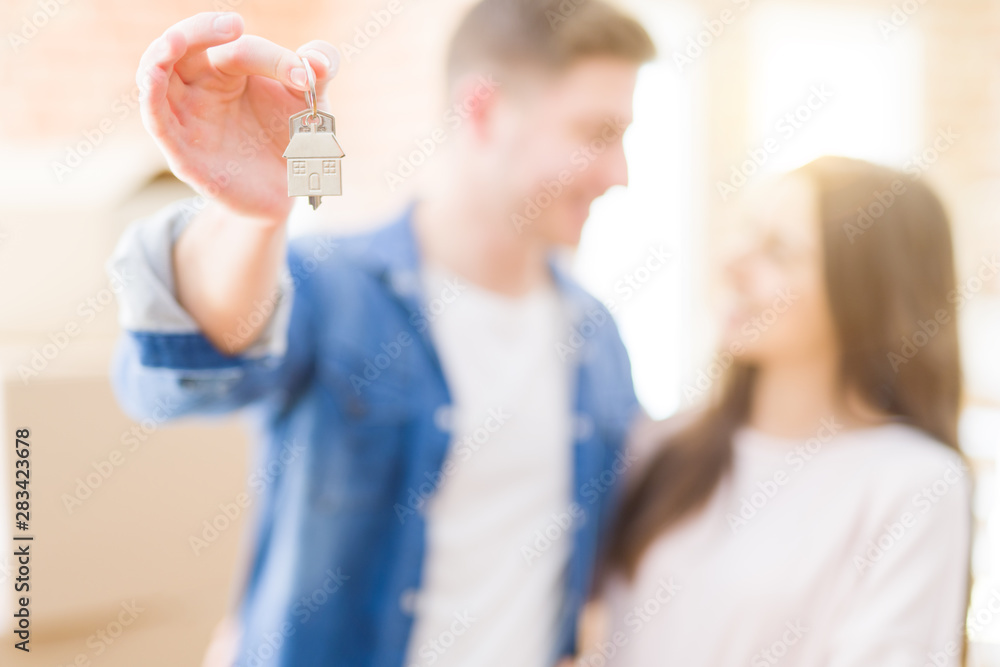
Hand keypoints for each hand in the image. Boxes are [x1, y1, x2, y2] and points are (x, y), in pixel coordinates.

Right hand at [137, 12, 338, 221]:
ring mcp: (188, 117)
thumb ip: (319, 73)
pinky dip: (150, 92)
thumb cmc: (294, 140)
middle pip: (185, 45)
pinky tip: (154, 76)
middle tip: (234, 24)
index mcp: (230, 69)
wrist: (291, 193)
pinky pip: (154, 116)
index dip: (276, 59)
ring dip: (163, 51)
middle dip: (201, 29)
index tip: (307, 77)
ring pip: (156, 70)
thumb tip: (319, 60)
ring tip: (179, 39)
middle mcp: (202, 86)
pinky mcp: (181, 152)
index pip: (242, 50)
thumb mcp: (313, 102)